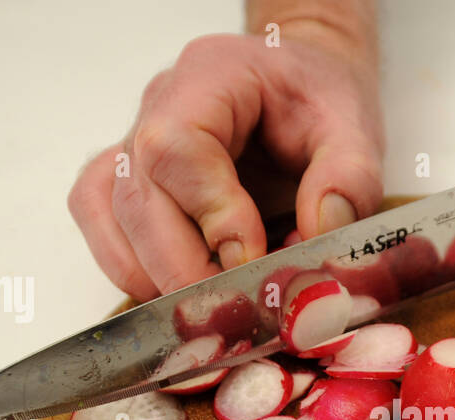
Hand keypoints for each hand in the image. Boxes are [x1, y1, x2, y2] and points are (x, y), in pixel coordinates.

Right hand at [68, 20, 382, 300]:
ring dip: (153, 275)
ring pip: (106, 214)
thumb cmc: (318, 99)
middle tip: (235, 306)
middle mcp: (157, 107)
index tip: (253, 258)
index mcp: (210, 77)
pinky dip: (132, 269)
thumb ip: (349, 178)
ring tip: (214, 305)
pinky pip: (101, 224)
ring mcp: (133, 144)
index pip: (177, 148)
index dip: (210, 214)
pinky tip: (181, 292)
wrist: (299, 83)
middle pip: (135, 194)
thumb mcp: (354, 126)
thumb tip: (320, 236)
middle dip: (181, 267)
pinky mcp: (128, 181)